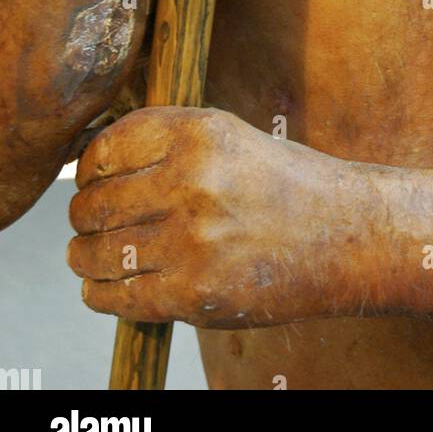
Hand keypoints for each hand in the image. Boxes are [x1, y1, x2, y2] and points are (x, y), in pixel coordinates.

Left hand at [66, 106, 370, 327]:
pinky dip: (100, 294)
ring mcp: (192, 241)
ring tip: (91, 255)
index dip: (89, 169)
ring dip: (85, 257)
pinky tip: (106, 285)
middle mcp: (192, 182)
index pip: (107, 149)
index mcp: (200, 134)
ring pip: (97, 253)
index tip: (91, 180)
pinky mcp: (194, 293)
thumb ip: (167, 144)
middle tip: (92, 221)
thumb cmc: (286, 184)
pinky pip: (116, 297)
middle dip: (85, 215)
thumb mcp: (230, 138)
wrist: (347, 235)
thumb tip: (94, 164)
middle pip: (95, 204)